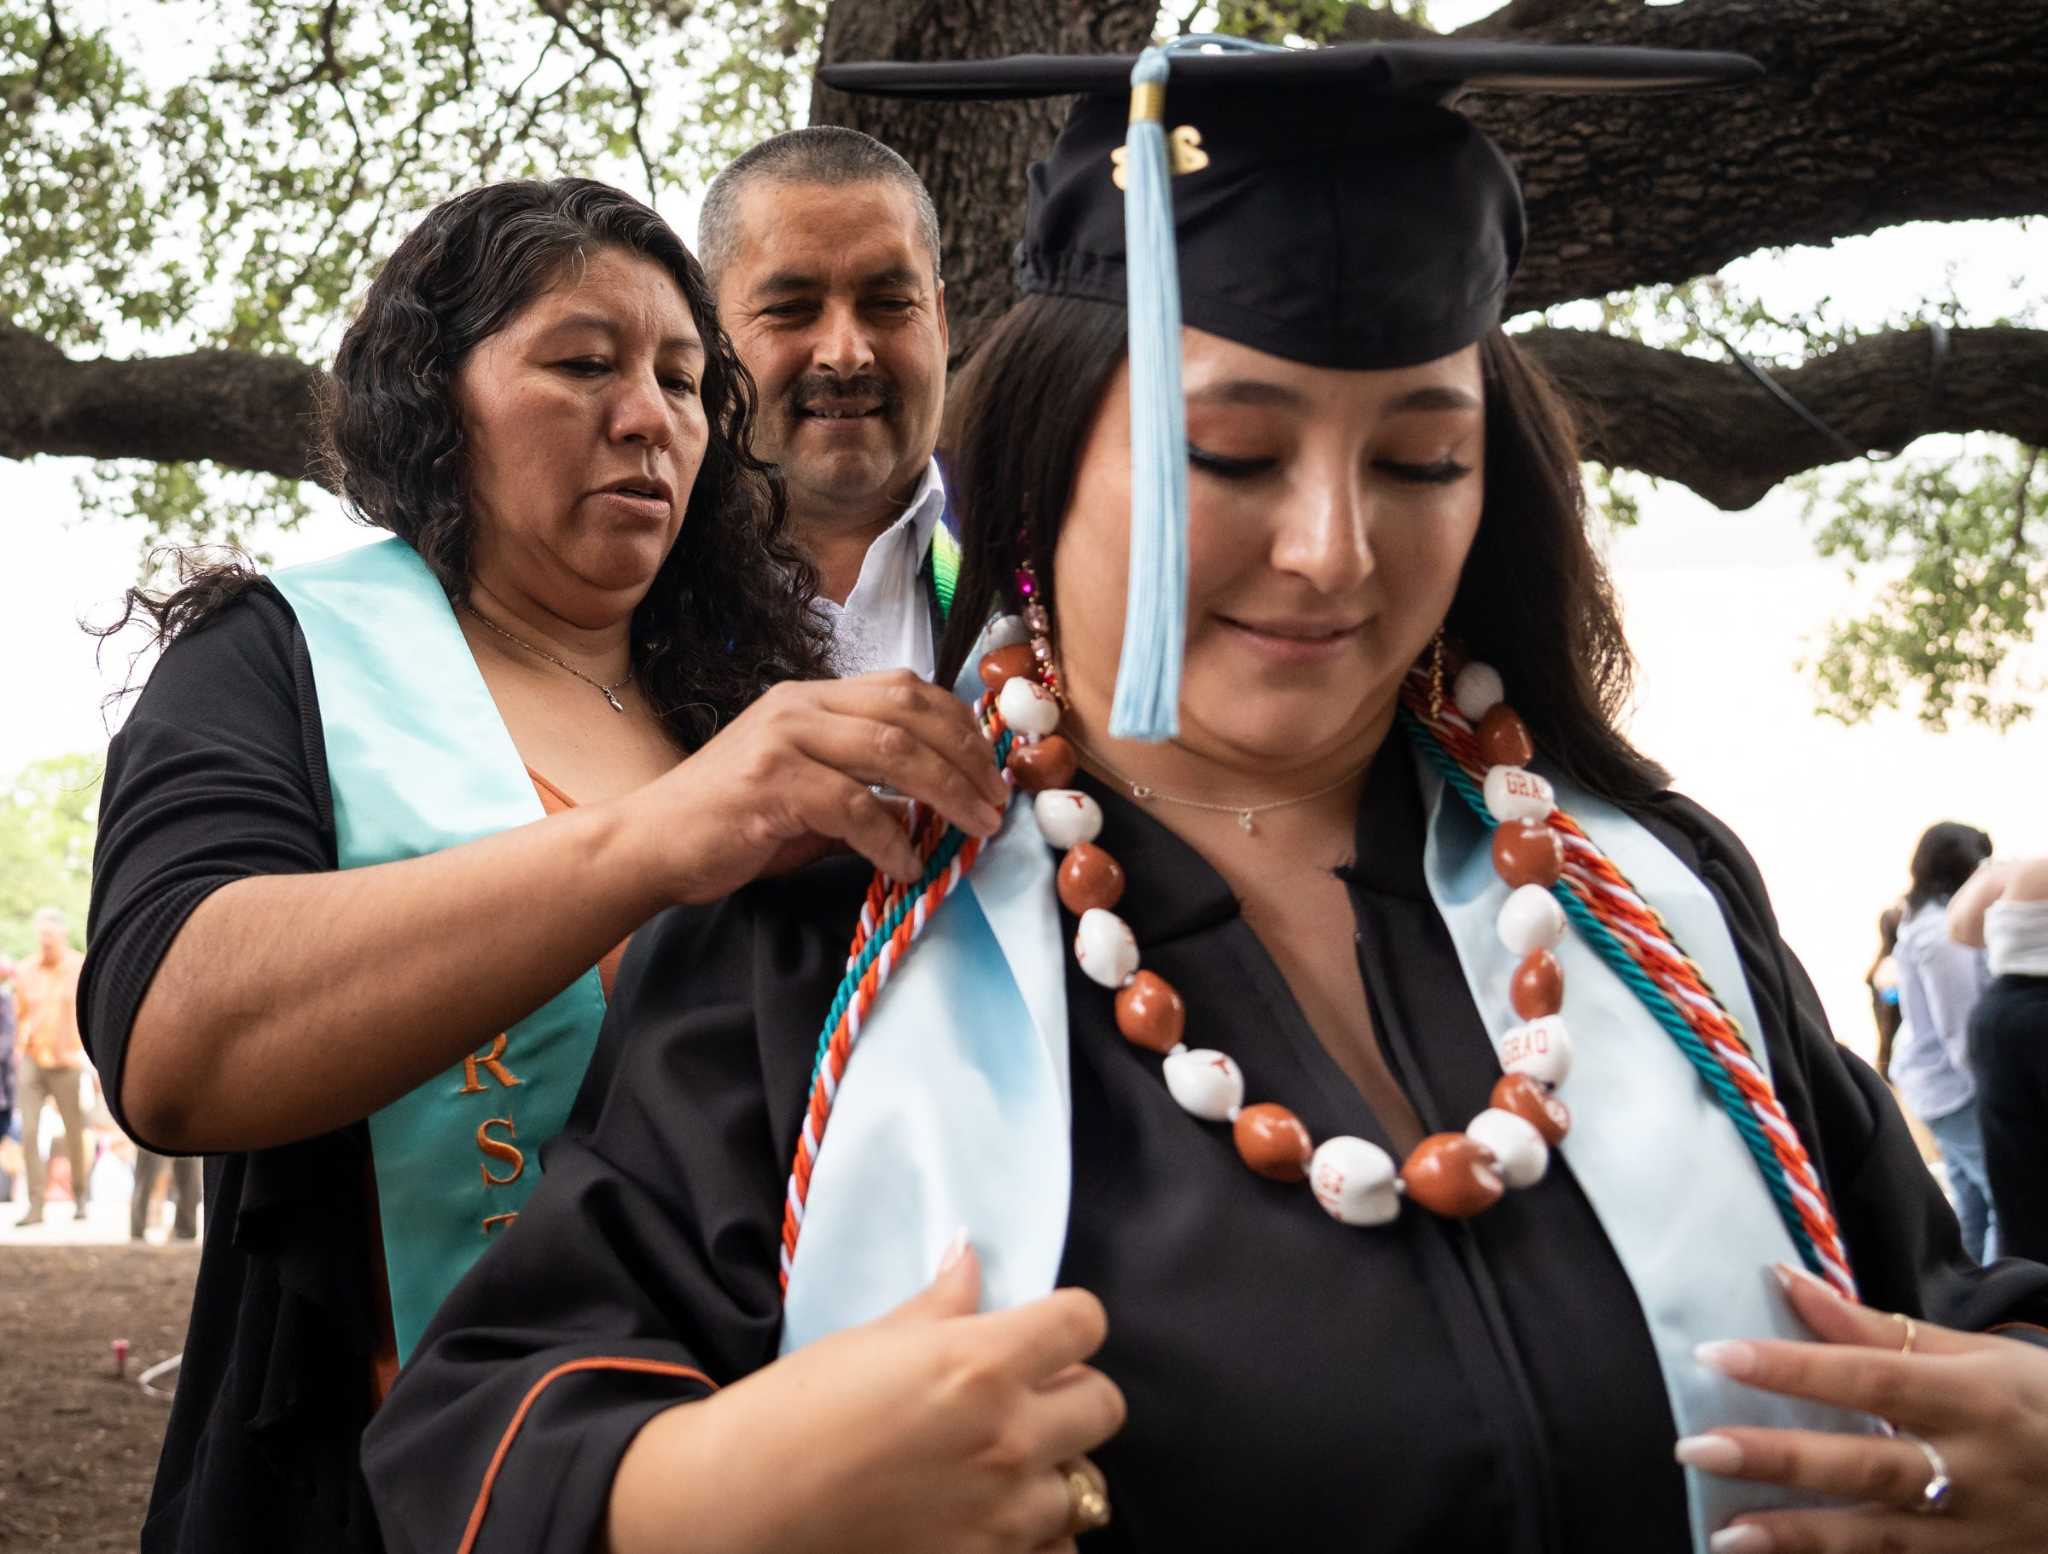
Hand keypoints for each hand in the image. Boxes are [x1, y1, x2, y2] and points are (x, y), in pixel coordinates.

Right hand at [608, 1242, 1125, 1553]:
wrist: (747, 1504)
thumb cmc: (798, 1408)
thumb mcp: (872, 1340)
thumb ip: (941, 1305)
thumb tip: (972, 1258)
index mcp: (983, 1364)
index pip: (1085, 1322)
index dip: (1068, 1321)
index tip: (1045, 1330)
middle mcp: (1010, 1437)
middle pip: (1105, 1404)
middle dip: (1073, 1394)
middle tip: (1028, 1397)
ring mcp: (1004, 1514)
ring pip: (1087, 1485)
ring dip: (1057, 1470)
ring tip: (1008, 1466)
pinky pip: (1057, 1549)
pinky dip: (1041, 1536)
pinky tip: (999, 1519)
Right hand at [638, 671, 1011, 904]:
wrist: (651, 844)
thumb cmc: (732, 824)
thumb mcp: (809, 791)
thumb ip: (867, 785)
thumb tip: (940, 806)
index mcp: (812, 697)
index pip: (906, 688)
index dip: (959, 724)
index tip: (992, 766)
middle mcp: (800, 705)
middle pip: (909, 712)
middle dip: (966, 758)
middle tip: (997, 804)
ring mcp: (783, 740)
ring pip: (891, 750)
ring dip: (946, 793)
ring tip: (975, 831)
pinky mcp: (769, 784)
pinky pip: (853, 807)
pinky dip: (890, 840)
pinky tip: (906, 867)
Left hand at [1678, 1263, 2047, 1550]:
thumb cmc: (2042, 1404)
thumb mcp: (1979, 1355)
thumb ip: (1877, 1329)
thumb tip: (1785, 1281)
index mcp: (1973, 1398)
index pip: (1868, 1378)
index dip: (1791, 1367)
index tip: (1714, 1354)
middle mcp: (1974, 1470)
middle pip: (1866, 1465)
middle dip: (1779, 1460)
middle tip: (1695, 1448)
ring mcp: (1977, 1532)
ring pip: (1879, 1539)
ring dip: (1800, 1538)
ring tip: (1725, 1535)